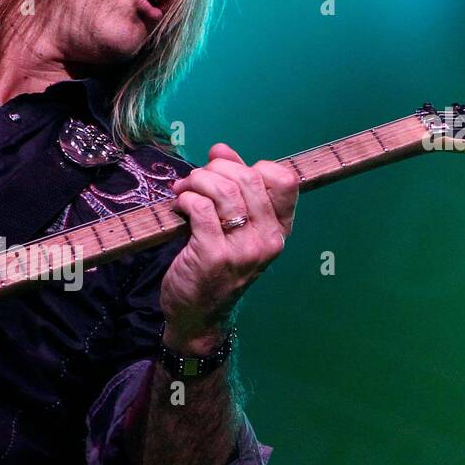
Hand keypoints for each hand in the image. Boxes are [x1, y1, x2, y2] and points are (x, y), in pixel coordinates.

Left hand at [162, 143, 299, 351]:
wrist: (199, 315)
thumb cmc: (216, 269)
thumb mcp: (235, 230)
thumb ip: (233, 189)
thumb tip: (221, 149)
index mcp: (279, 231)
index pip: (284, 180)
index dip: (252, 166)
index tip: (226, 172)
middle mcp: (267, 240)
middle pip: (249, 178)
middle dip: (215, 170)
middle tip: (194, 180)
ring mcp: (243, 249)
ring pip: (223, 190)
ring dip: (197, 182)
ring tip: (184, 191)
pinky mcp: (213, 255)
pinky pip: (201, 208)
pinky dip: (186, 199)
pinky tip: (179, 206)